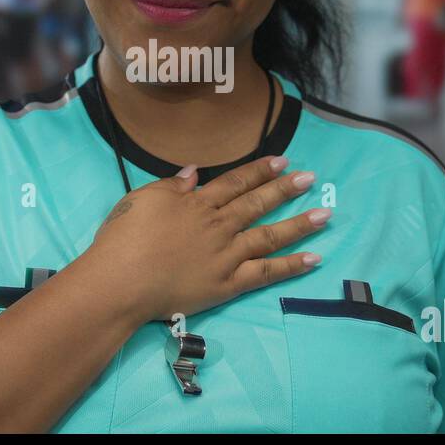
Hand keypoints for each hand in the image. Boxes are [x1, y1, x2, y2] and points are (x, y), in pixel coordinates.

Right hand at [77, 155, 329, 322]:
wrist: (120, 281)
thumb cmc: (122, 239)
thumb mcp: (141, 199)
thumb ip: (171, 186)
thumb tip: (195, 174)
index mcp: (197, 204)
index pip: (235, 183)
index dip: (259, 171)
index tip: (281, 161)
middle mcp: (218, 226)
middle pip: (257, 204)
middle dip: (285, 189)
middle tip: (309, 178)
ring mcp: (226, 256)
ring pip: (269, 236)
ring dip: (299, 224)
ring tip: (324, 215)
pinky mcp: (228, 284)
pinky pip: (265, 273)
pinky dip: (290, 266)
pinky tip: (313, 259)